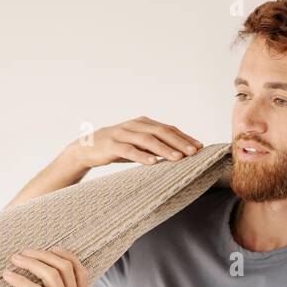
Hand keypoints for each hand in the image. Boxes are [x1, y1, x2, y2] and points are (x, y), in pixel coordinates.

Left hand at [1, 246, 98, 286]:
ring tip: (14, 259)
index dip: (66, 254)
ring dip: (30, 262)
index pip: (80, 269)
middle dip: (41, 254)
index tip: (52, 248)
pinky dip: (20, 281)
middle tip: (22, 252)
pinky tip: (8, 277)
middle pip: (63, 265)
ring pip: (51, 274)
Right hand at [66, 116, 201, 168]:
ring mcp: (122, 134)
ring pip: (147, 140)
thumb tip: (178, 154)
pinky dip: (142, 156)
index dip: (184, 137)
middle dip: (179, 142)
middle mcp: (134, 125)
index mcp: (143, 123)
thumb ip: (154, 146)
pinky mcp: (111, 145)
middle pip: (161, 131)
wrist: (86, 149)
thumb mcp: (137, 145)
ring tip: (178, 158)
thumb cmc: (116, 148)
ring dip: (164, 149)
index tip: (199, 147)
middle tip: (194, 152)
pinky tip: (153, 163)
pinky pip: (129, 150)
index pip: (168, 128)